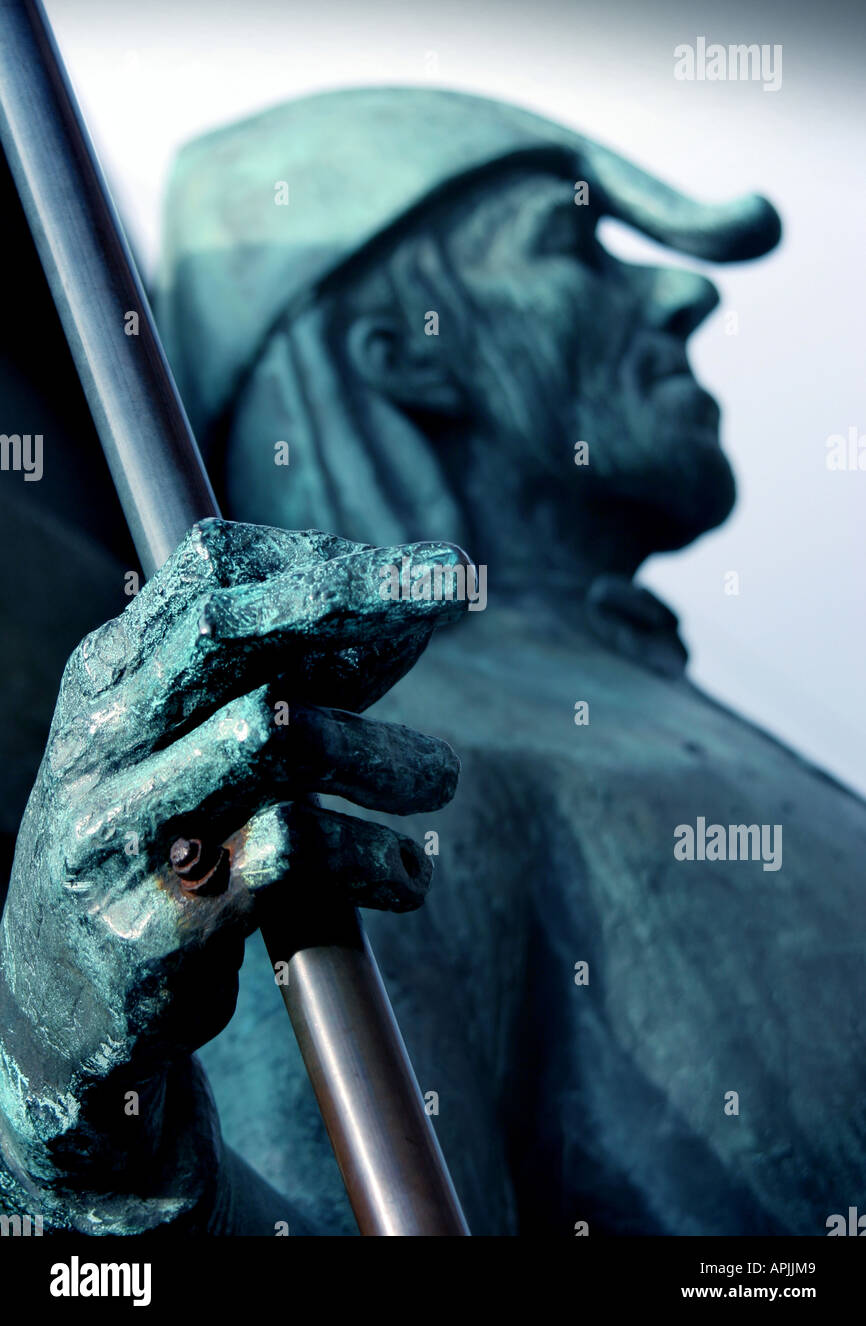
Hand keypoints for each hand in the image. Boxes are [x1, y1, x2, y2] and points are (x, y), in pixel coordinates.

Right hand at [0, 518, 468, 1219]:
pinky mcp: (163, 924)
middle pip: (230, 631)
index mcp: (107, 676)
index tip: (415, 570)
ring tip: (437, 778)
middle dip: (353, 602)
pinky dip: (374, 856)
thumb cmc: (152, 838)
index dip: (318, 559)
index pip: (206, 574)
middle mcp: (103, 739)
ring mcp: (123, 831)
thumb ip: (274, 673)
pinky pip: (298, 854)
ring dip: (384, 753)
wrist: (52, 999)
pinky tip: (404, 875)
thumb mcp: (178, 739)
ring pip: (277, 737)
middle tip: (448, 596)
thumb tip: (405, 603)